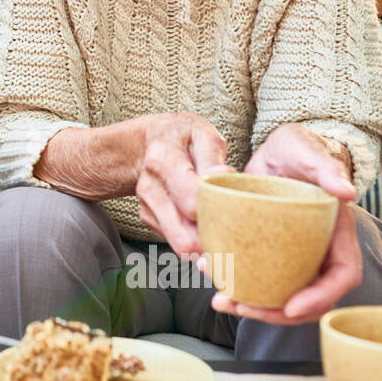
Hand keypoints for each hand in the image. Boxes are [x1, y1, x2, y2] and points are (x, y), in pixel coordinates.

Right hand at [134, 112, 233, 257]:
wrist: (154, 140)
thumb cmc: (185, 138)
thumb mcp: (203, 135)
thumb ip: (213, 158)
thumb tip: (223, 178)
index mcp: (162, 160)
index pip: (191, 202)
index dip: (219, 210)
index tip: (235, 205)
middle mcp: (149, 186)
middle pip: (185, 236)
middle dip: (214, 238)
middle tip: (235, 228)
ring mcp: (146, 205)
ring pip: (181, 245)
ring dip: (205, 242)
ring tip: (222, 225)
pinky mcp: (148, 218)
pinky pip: (177, 241)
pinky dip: (194, 236)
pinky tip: (203, 220)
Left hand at [207, 123, 361, 323]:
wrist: (274, 150)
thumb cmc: (299, 148)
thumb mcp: (308, 151)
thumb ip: (327, 167)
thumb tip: (347, 192)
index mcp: (338, 234)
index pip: (341, 277)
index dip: (320, 298)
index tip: (291, 308)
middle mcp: (318, 251)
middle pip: (308, 297)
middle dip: (276, 312)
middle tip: (240, 308)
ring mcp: (293, 255)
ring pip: (279, 293)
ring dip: (251, 304)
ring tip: (220, 300)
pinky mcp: (267, 251)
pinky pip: (256, 275)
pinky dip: (235, 281)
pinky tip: (209, 273)